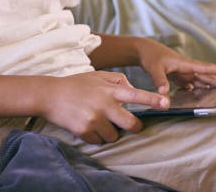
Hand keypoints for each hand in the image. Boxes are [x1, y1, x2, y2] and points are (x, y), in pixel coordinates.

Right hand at [42, 71, 167, 144]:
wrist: (49, 95)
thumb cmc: (77, 84)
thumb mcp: (99, 75)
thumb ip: (119, 80)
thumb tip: (132, 89)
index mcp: (110, 91)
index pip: (136, 95)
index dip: (152, 100)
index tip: (166, 103)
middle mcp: (105, 105)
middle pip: (131, 124)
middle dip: (134, 127)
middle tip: (132, 124)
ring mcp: (94, 119)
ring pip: (115, 136)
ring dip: (111, 132)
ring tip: (100, 121)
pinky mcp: (84, 131)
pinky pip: (99, 141)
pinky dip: (96, 136)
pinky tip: (88, 125)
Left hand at [136, 39, 215, 93]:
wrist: (144, 50)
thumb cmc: (151, 56)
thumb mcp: (154, 68)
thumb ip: (160, 80)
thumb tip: (164, 93)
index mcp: (185, 64)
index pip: (205, 67)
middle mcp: (187, 68)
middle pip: (205, 75)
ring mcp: (182, 72)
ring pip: (198, 80)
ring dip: (206, 86)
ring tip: (215, 94)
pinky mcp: (177, 75)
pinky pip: (189, 83)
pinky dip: (194, 89)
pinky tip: (195, 95)